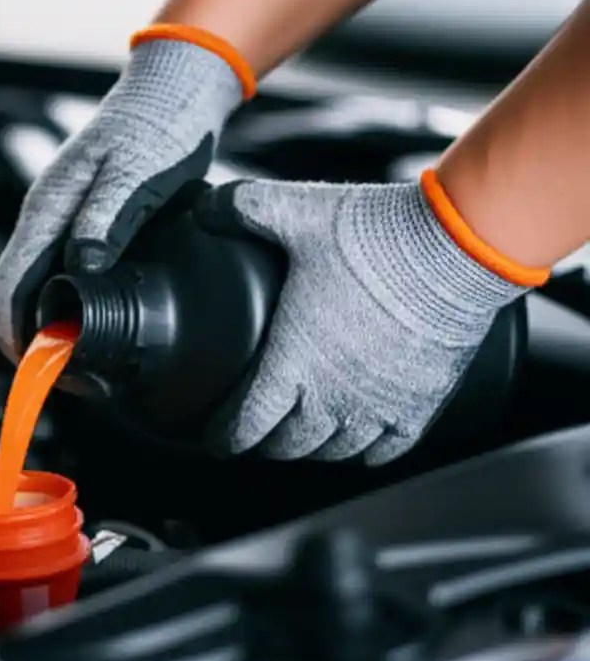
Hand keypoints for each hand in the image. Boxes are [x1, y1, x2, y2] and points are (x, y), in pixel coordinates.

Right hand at [0, 31, 248, 359]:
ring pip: (34, 291)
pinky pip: (57, 277)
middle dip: (33, 348)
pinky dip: (68, 311)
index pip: (5, 288)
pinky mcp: (79, 224)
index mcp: (46, 209)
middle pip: (14, 298)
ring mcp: (59, 221)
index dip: (16, 339)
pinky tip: (96, 327)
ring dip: (51, 333)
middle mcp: (43, 218)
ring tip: (89, 367)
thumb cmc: (158, 124)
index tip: (44, 375)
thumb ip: (105, 222)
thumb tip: (81, 269)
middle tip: (76, 383)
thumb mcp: (136, 176)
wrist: (174, 89)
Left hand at [192, 175, 533, 464]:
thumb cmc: (377, 235)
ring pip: (333, 451)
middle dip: (264, 443)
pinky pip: (385, 450)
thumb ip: (240, 208)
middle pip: (288, 444)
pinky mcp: (421, 405)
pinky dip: (365, 452)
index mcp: (292, 362)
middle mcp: (331, 397)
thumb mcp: (295, 213)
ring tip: (299, 437)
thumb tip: (201, 208)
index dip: (223, 436)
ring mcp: (378, 407)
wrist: (459, 248)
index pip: (245, 423)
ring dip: (312, 448)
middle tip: (253, 434)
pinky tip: (356, 444)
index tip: (212, 437)